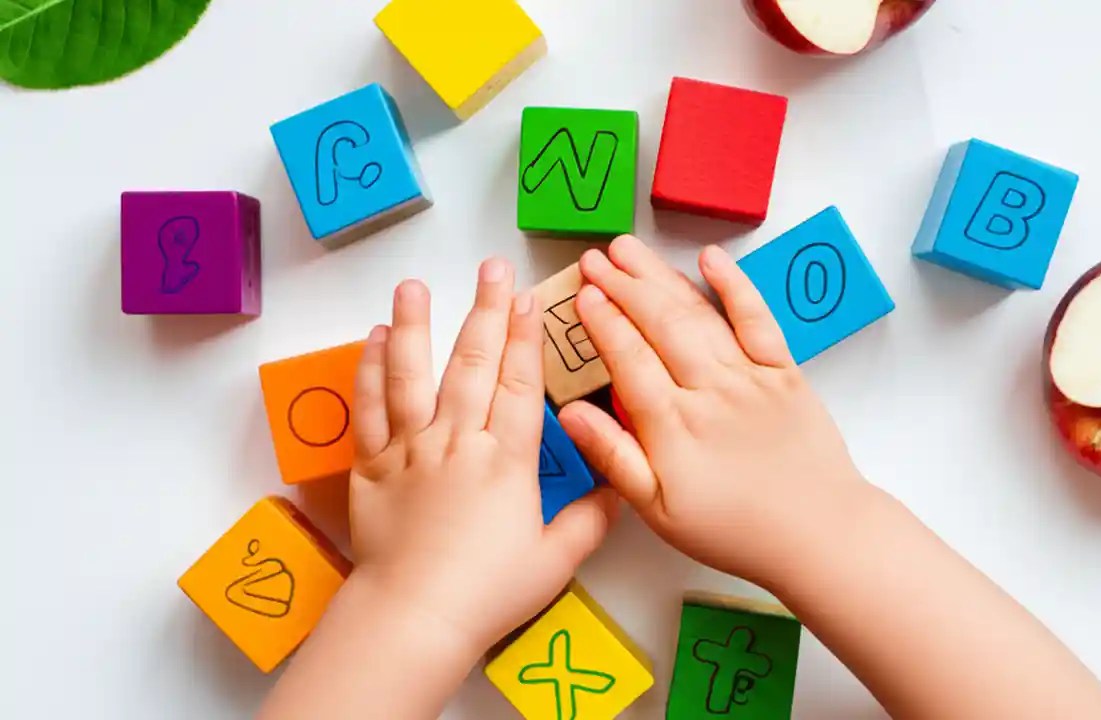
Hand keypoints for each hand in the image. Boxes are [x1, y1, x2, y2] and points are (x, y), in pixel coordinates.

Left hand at [346, 259, 616, 656]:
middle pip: (472, 364)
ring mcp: (411, 450)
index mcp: (507, 460)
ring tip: (414, 286)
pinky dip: (369, 371)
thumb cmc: (487, 593)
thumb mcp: (555, 561)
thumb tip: (622, 489)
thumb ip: (592, 520)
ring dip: (414, 325)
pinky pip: (369, 409)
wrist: (413, 617)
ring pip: (411, 375)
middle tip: (492, 268)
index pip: (519, 383)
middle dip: (485, 310)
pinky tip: (374, 339)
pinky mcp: (373, 467)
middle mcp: (458, 441)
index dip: (525, 337)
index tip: (529, 298)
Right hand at [559, 236, 869, 591]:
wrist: (818, 534)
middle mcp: (710, 391)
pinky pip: (757, 319)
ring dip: (660, 277)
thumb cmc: (734, 529)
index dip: (603, 322)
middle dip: (622, 287)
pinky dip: (734, 285)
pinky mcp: (784, 372)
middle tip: (594, 258)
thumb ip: (614, 456)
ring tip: (629, 250)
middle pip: (659, 325)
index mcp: (673, 427)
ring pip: (698, 315)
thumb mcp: (660, 511)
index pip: (629, 359)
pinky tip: (710, 258)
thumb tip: (571, 412)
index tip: (583, 294)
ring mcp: (750, 377)